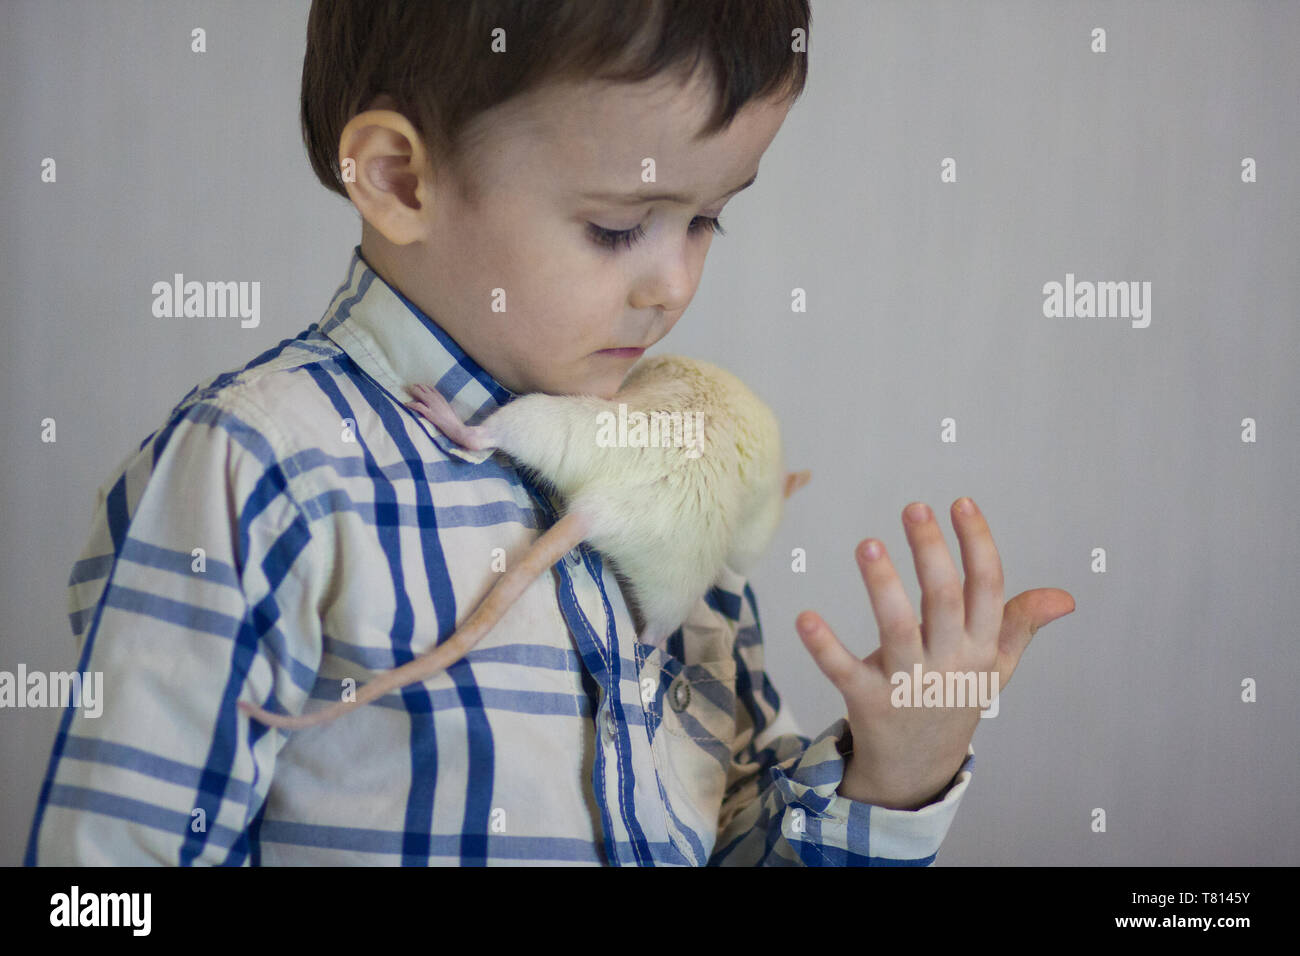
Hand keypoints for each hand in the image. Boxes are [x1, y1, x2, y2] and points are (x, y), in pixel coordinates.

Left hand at [795, 497, 1073, 809]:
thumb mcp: (993, 666)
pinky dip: (824, 646)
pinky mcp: (868, 701)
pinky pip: (845, 670)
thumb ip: (1021, 625)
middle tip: (914, 508)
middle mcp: (949, 664)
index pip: (987, 589)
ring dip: (883, 586)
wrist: (918, 768)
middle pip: (944, 601)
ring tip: (867, 544)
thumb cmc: (955, 699)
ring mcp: (908, 684)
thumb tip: (1065, 597)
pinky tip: (805, 617)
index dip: (977, 544)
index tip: (961, 502)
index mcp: (981, 648)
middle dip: (931, 553)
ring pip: (897, 630)